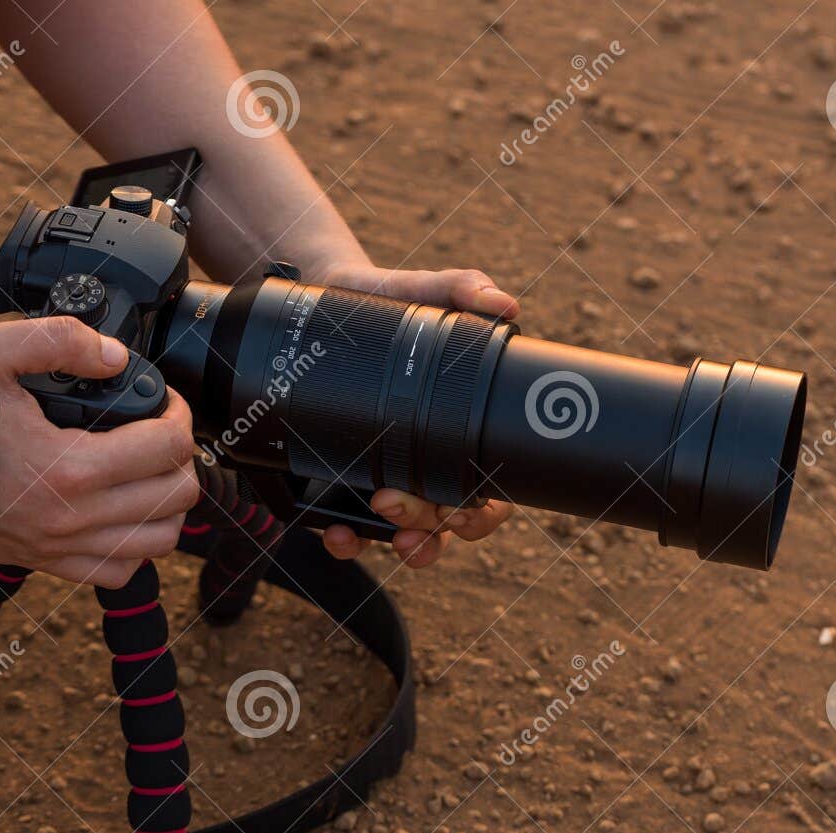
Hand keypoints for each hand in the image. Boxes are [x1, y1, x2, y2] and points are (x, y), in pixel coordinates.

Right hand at [0, 316, 198, 587]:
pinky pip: (119, 571)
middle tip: (159, 431)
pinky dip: (136, 544)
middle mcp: (74, 518)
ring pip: (159, 541)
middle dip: (180, 457)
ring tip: (149, 471)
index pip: (168, 448)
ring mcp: (63, 547)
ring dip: (167, 504)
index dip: (179, 415)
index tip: (164, 401)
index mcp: (71, 468)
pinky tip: (122, 511)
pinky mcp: (48, 564)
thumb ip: (58, 339)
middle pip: (176, 496)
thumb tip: (114, 357)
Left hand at [312, 263, 518, 567]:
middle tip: (396, 503)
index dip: (482, 513)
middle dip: (429, 526)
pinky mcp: (347, 484)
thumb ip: (463, 290)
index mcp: (462, 436)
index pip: (488, 494)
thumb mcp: (426, 291)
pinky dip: (349, 541)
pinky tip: (338, 533)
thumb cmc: (393, 303)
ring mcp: (390, 480)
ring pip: (408, 534)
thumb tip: (504, 304)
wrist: (331, 300)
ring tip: (377, 522)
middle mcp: (430, 467)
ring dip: (400, 540)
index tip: (460, 507)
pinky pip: (354, 529)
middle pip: (446, 523)